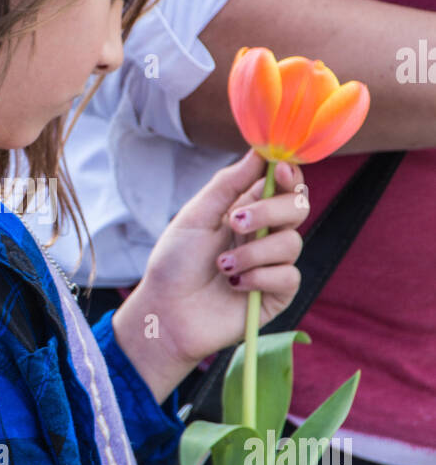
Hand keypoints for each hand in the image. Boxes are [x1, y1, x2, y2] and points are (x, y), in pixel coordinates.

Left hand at [112, 149, 307, 402]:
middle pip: (297, 207)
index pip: (283, 186)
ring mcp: (272, 265)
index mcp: (247, 210)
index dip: (288, 175)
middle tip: (235, 223)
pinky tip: (234, 286)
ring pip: (292, 243)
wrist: (166, 313)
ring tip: (221, 266)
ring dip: (253, 252)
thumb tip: (259, 152)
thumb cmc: (174, 264)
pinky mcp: (276, 295)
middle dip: (270, 211)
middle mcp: (264, 234)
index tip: (279, 170)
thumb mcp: (196, 216)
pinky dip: (260, 277)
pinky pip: (288, 276)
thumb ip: (228, 185)